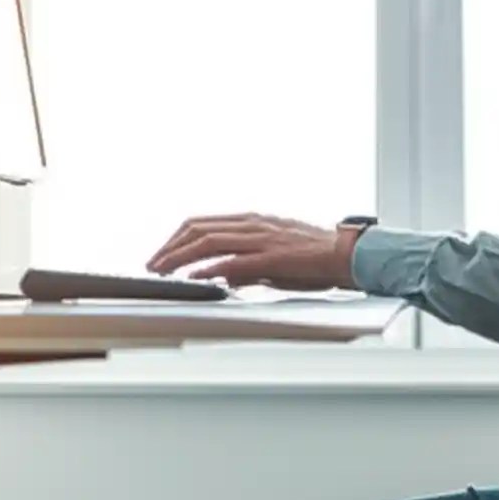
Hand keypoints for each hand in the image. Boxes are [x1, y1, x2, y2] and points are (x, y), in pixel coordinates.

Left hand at [145, 213, 355, 290]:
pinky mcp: (272, 257)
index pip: (202, 223)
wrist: (346, 254)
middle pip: (197, 229)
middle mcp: (251, 224)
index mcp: (250, 220)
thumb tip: (221, 275)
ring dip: (180, 257)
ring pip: (209, 240)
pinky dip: (210, 268)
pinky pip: (234, 261)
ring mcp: (261, 238)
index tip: (161, 255)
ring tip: (163, 271)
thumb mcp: (271, 256)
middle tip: (153, 265)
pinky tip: (195, 278)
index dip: (176, 239)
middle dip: (169, 247)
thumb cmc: (313, 257)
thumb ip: (245, 263)